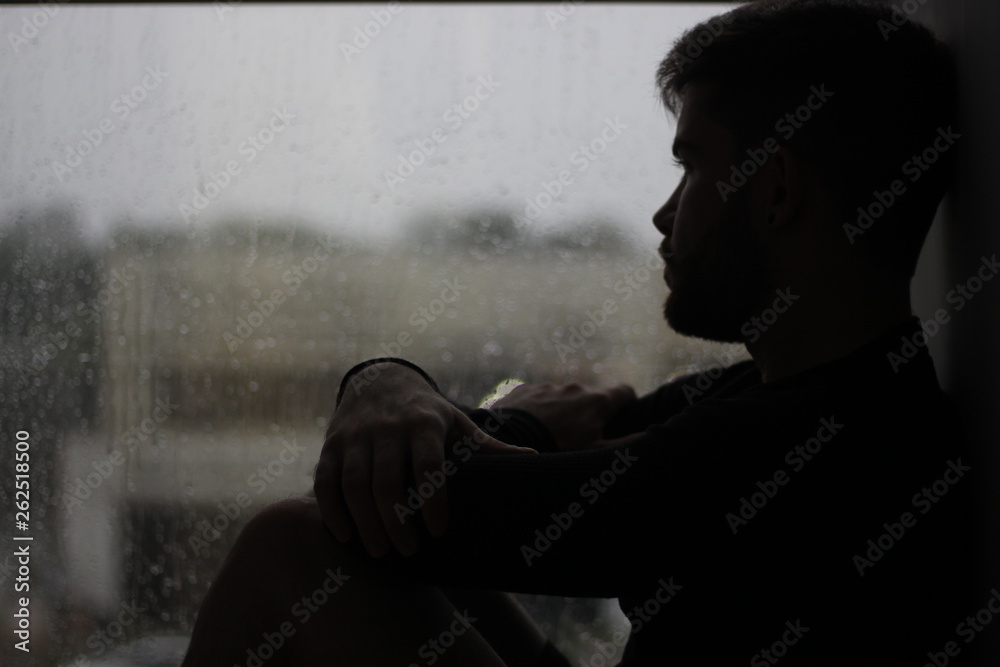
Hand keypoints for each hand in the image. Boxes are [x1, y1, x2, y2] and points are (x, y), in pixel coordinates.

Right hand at [313, 362, 535, 557]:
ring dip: (365, 522)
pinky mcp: (331, 444)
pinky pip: (325, 481)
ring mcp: (355, 437)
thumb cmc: (427, 412)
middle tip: (408, 551)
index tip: (439, 531)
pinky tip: (344, 535)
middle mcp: (387, 429)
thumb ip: (489, 446)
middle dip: (395, 521)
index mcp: (423, 424)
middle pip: (386, 481)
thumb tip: (535, 458)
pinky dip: (331, 510)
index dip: (433, 499)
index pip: (427, 465)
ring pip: (354, 484)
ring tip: (379, 551)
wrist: (379, 380)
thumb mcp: (457, 423)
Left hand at [493, 381, 638, 450]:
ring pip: (564, 396)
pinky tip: (532, 427)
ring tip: (552, 435)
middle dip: (590, 412)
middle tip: (582, 435)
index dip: (627, 402)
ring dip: (563, 410)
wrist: (509, 440)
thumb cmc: (557, 449)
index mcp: (597, 401)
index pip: (625, 391)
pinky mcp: (526, 388)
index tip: (624, 414)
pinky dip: (540, 408)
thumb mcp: (595, 451)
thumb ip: (625, 443)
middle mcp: (576, 387)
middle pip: (592, 396)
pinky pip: (539, 396)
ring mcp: (549, 386)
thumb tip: (651, 435)